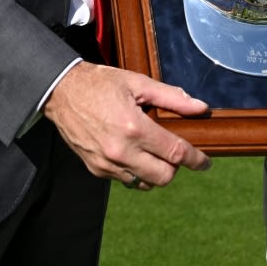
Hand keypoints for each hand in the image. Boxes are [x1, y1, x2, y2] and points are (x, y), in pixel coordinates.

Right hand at [43, 62, 209, 188]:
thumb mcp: (137, 82)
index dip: (196, 160)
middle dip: (175, 167)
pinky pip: (125, 180)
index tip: (205, 162)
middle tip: (175, 152)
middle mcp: (121, 151)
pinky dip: (135, 172)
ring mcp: (107, 163)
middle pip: (163, 177)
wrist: (61, 92)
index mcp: (134, 127)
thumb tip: (200, 107)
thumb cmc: (100, 83)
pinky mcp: (96, 169)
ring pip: (144, 183)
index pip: (175, 153)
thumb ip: (171, 97)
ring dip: (154, 172)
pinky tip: (133, 153)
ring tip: (152, 152)